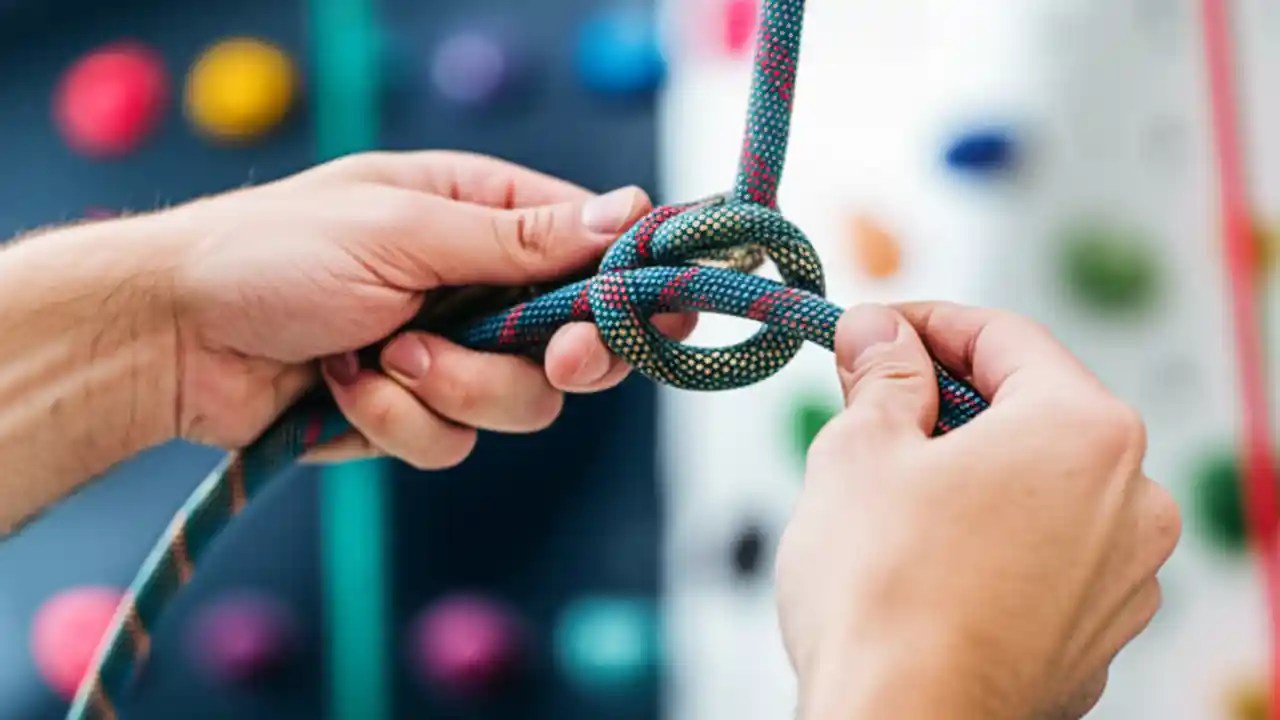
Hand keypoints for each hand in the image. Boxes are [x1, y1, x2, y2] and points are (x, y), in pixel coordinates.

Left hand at [153, 151, 692, 465]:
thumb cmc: (275, 251)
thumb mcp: (404, 228)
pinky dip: (399, 421)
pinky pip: (453, 442)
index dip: (633, 290)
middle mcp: (482, 288)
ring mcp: (451, 356)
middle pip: (579, 346)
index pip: (597, 253)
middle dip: (557, 359)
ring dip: (455, 389)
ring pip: (523, 406)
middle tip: (553, 358)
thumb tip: (630, 210)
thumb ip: (520, 237)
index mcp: (488, 217)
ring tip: (381, 356)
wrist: (174, 337)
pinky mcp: (415, 415)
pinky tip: (344, 385)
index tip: (652, 320)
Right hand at [776, 302, 1180, 719]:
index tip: (876, 329)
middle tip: (875, 406)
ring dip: (975, 473)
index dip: (927, 322)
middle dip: (949, 402)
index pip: (1005, 338)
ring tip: (894, 494)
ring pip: (1042, 488)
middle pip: (1032, 412)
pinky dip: (996, 539)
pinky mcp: (1097, 637)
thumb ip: (881, 375)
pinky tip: (930, 560)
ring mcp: (1125, 577)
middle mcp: (1132, 498)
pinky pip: (1047, 557)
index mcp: (1084, 430)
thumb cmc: (880, 588)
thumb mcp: (861, 449)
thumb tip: (879, 333)